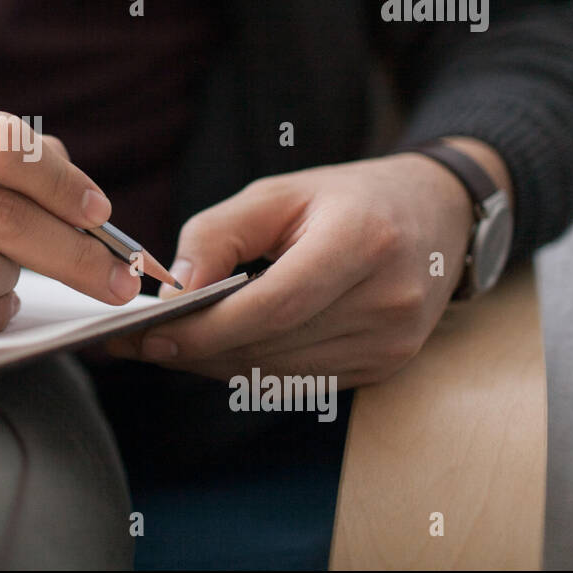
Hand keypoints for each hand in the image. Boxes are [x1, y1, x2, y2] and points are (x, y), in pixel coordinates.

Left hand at [106, 138, 511, 387]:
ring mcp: (393, 341)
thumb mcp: (276, 192)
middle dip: (195, 349)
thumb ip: (216, 236)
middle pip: (270, 346)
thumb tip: (174, 293)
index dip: (207, 329)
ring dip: (216, 364)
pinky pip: (299, 381)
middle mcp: (387, 300)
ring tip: (168, 344)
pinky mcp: (387, 366)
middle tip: (136, 343)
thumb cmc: (346, 198)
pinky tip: (219, 349)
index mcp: (362, 242)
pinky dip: (251, 368)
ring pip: (278, 373)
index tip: (150, 335)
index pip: (273, 306)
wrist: (437, 214)